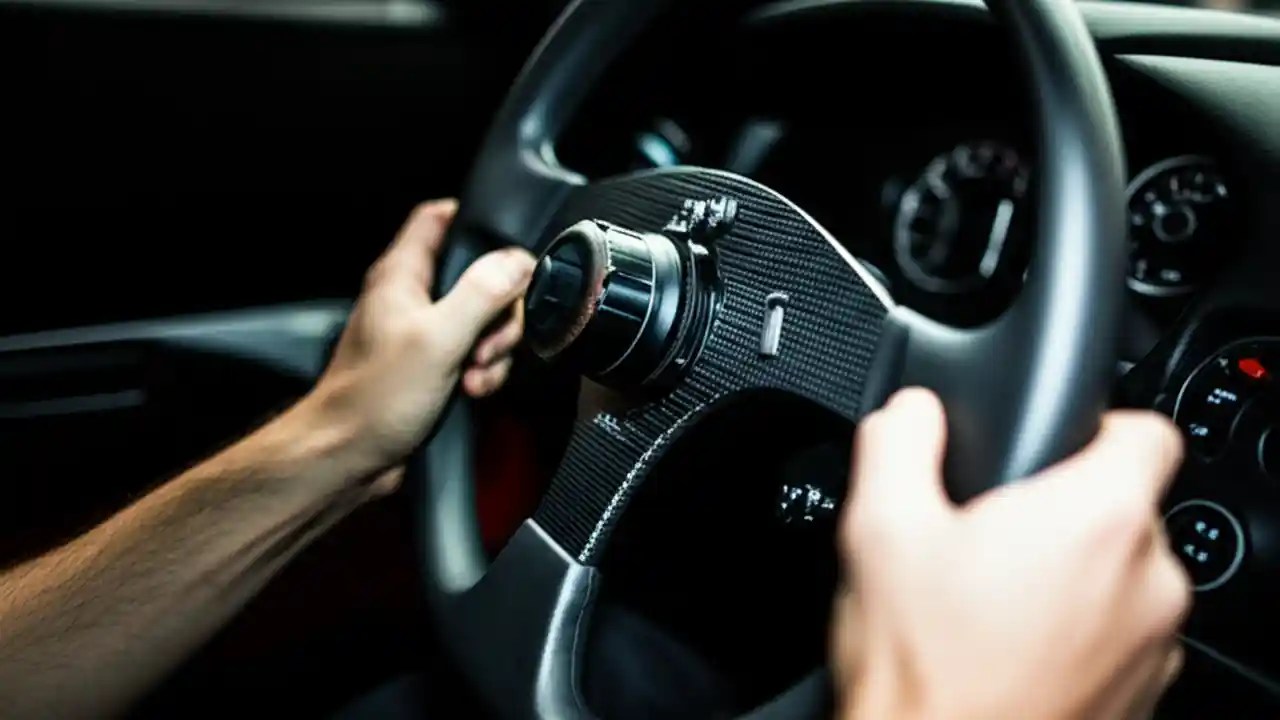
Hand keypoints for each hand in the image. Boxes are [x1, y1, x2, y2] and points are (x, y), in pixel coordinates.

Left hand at [304, 199, 535, 484]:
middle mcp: (413, 297)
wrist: (348, 456)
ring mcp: (424, 332)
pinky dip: (484, 371)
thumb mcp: (438, 338)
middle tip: (489, 340)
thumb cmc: (374, 398)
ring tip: (475, 374)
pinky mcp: (435, 365)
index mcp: (403, 275)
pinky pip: (476, 354)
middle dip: (500, 309)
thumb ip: (481, 293)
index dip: (477, 224)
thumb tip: (518, 262)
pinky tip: (472, 391)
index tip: (508, 252)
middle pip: (479, 276)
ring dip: (495, 348)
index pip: (439, 217)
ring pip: (484, 319)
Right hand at [832, 389, 1191, 719]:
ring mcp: (1153, 646)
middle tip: (986, 538)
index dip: (1094, 427)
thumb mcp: (878, 529)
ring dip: (1071, 576)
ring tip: (990, 602)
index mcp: (1096, 520)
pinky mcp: (1143, 694)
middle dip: (1061, 512)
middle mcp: (1148, 581)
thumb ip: (898, 441)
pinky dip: (1077, 632)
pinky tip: (1009, 649)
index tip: (1048, 448)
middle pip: (1124, 508)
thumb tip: (912, 412)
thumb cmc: (923, 670)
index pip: (1146, 430)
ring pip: (1121, 576)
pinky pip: (1119, 636)